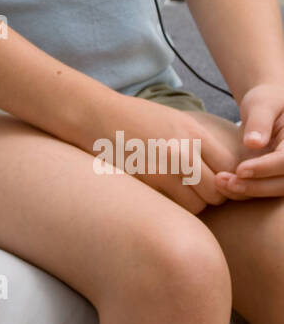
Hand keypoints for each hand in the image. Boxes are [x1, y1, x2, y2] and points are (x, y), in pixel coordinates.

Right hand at [95, 97, 242, 212]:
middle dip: (210, 196)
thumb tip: (223, 169)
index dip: (225, 178)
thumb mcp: (173, 120)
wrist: (95, 115)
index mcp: (192, 132)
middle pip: (217, 190)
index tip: (215, 180)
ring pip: (198, 205)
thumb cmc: (134, 118)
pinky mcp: (145, 183)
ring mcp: (162, 168)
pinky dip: (172, 208)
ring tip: (178, 195)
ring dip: (191, 204)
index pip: (229, 167)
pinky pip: (172, 208)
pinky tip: (161, 196)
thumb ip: (197, 142)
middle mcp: (181, 150)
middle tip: (196, 191)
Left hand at [212, 82, 283, 200]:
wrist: (267, 109)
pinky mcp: (275, 177)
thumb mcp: (262, 103)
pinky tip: (225, 185)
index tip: (240, 169)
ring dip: (248, 191)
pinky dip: (245, 191)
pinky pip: (265, 190)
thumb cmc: (266, 101)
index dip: (265, 168)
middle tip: (226, 182)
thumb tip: (254, 143)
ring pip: (275, 190)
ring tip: (221, 183)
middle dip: (255, 186)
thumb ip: (259, 121)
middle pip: (283, 182)